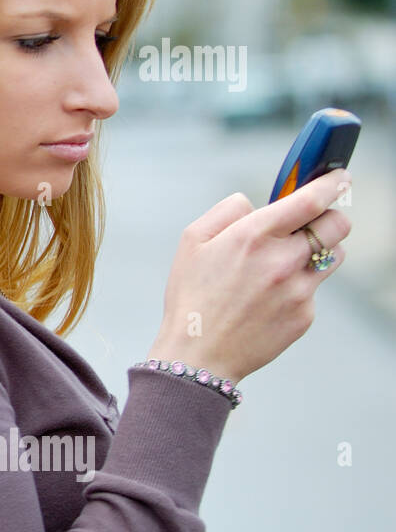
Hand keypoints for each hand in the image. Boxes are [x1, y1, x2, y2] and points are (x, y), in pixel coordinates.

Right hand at [149, 169, 351, 383]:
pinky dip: (299, 287)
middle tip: (313, 223)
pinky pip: (314, 290)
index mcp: (253, 235)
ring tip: (284, 264)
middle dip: (330, 217)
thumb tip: (256, 202)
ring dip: (317, 251)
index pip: (311, 199)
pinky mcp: (305, 315)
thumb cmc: (191, 295)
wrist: (198, 353)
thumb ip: (227, 211)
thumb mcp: (192, 241)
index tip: (340, 178)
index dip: (332, 184)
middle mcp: (282, 260)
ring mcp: (298, 290)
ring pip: (334, 256)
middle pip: (337, 225)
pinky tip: (268, 299)